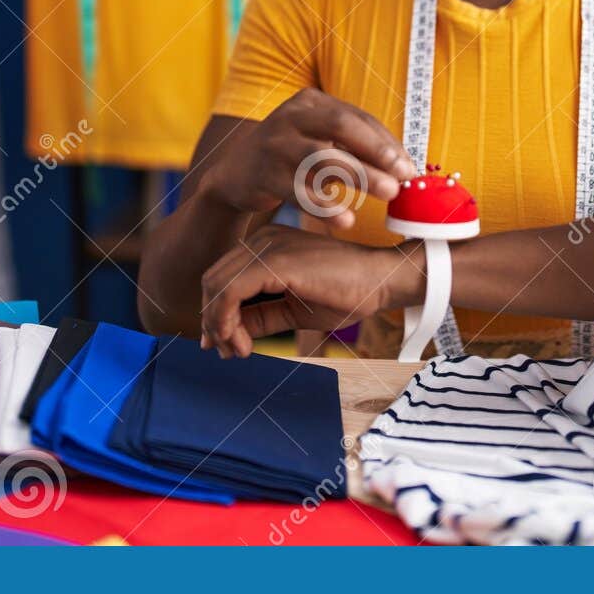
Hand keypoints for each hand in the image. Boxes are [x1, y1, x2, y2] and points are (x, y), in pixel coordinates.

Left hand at [200, 224, 424, 356]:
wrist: (381, 280)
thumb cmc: (347, 294)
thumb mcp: (293, 309)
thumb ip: (262, 316)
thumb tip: (227, 335)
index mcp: (266, 246)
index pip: (223, 278)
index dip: (215, 314)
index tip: (224, 346)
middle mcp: (262, 240)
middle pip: (212, 281)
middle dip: (212, 322)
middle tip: (227, 353)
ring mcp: (266, 246)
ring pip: (215, 286)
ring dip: (218, 325)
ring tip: (237, 351)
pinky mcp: (274, 261)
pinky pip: (230, 292)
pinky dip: (227, 320)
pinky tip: (243, 343)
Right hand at [205, 89, 418, 229]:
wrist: (234, 175)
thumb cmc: (291, 157)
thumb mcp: (319, 141)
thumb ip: (355, 147)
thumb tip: (404, 166)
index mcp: (309, 102)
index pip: (356, 118)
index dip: (385, 142)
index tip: (409, 167)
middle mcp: (290, 117)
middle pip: (341, 127)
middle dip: (376, 151)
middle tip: (403, 176)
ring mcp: (274, 145)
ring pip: (322, 157)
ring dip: (361, 175)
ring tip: (388, 193)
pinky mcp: (263, 175)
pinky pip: (300, 192)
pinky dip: (325, 207)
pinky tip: (346, 220)